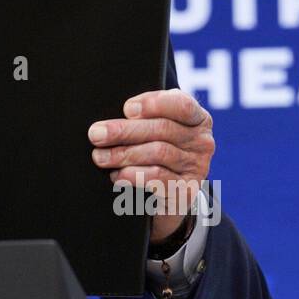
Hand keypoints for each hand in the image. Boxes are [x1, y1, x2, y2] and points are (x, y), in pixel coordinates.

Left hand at [88, 88, 214, 242]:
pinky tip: (117, 175)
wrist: (167, 193)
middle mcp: (202, 141)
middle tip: (96, 134)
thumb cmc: (154, 151)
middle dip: (124, 131)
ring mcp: (197, 167)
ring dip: (123, 154)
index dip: (153, 104)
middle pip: (162, 129)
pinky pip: (158, 178)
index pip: (181, 104)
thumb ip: (141, 117)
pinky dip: (134, 175)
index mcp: (197, 118)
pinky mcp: (186, 190)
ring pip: (158, 152)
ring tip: (100, 157)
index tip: (127, 109)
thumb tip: (114, 117)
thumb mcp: (153, 129)